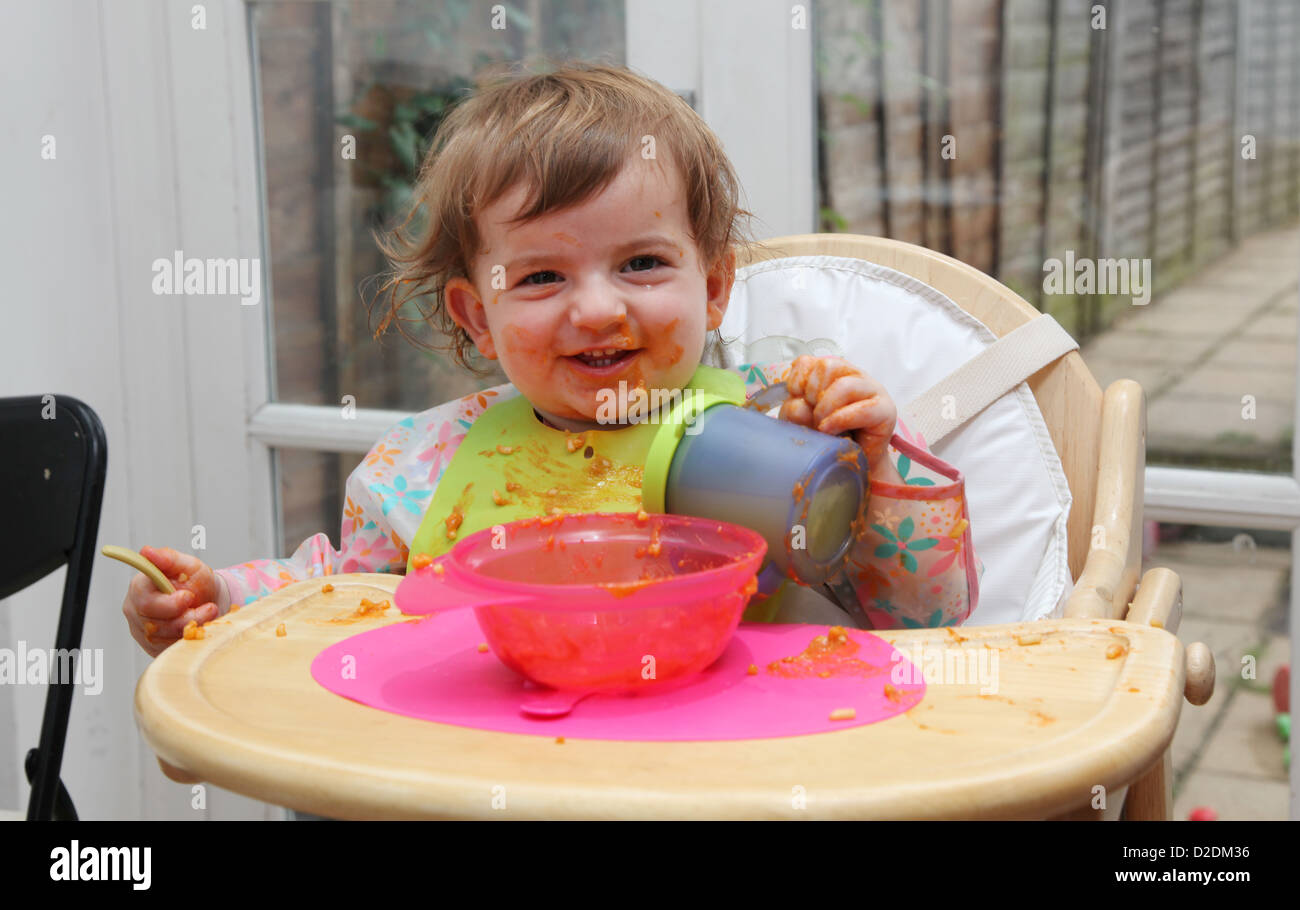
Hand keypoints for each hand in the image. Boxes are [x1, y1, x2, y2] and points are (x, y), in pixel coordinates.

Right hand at [121, 546, 225, 656]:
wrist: (208, 601)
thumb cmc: (196, 582)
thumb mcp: (188, 565)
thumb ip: (168, 558)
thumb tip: (146, 551)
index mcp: (140, 587)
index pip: (145, 601)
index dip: (169, 603)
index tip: (189, 597)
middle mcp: (135, 610)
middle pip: (154, 623)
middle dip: (185, 617)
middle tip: (208, 608)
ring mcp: (141, 630)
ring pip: (163, 638)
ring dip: (191, 628)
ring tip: (207, 614)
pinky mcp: (152, 646)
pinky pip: (168, 649)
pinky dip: (188, 639)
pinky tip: (198, 627)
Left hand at [778, 356, 901, 482]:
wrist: (851, 464)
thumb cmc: (828, 439)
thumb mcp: (802, 423)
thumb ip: (795, 410)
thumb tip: (801, 405)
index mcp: (832, 373)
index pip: (808, 361)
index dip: (797, 380)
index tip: (796, 398)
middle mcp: (854, 375)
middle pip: (827, 367)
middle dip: (812, 394)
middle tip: (814, 417)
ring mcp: (873, 390)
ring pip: (844, 385)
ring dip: (826, 409)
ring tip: (822, 427)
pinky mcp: (885, 410)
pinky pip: (863, 409)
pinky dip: (841, 420)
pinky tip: (831, 431)